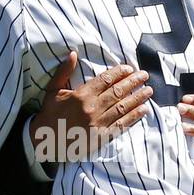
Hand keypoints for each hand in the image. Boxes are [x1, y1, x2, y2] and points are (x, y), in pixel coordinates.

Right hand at [28, 51, 151, 161]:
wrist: (44, 141)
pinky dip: (133, 117)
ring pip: (122, 107)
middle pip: (117, 91)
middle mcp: (91, 108)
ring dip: (138, 98)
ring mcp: (97, 123)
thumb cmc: (49, 114)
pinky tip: (143, 110)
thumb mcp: (52, 91)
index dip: (120, 72)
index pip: (105, 80)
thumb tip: (72, 53)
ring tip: (149, 90)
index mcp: (81, 95)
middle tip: (145, 75)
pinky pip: (121, 125)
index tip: (130, 68)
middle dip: (133, 82)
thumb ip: (63, 72)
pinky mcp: (101, 137)